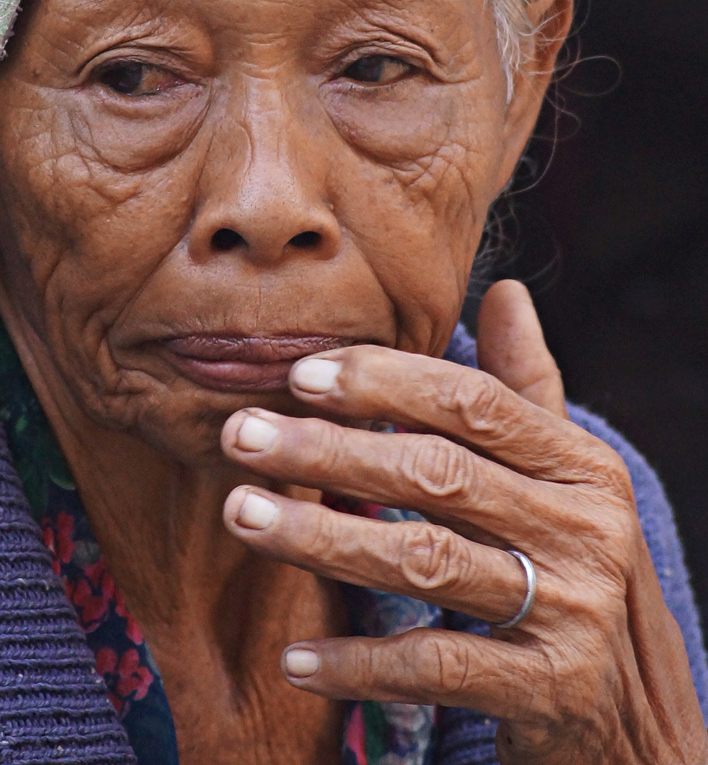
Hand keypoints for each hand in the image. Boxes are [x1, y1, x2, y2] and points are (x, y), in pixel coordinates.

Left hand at [221, 281, 707, 763]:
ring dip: (321, 538)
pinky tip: (295, 657)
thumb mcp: (568, 476)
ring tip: (243, 513)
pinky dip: (359, 664)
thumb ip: (527, 388)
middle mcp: (584, 531)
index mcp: (582, 466)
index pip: (472, 403)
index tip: (299, 375)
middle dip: (328, 451)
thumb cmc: (575, 568)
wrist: (639, 713)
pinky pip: (435, 668)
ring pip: (423, 561)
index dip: (382, 382)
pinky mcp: (548, 690)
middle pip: (435, 473)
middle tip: (242, 435)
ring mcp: (570, 611)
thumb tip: (507, 290)